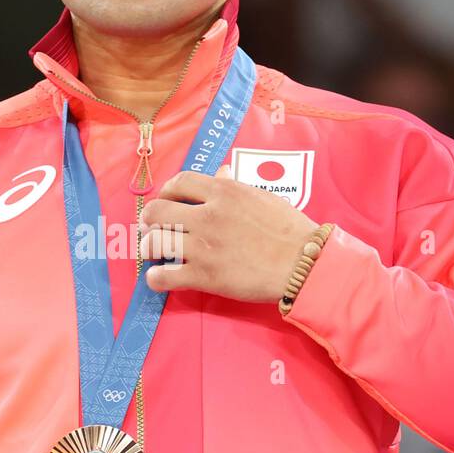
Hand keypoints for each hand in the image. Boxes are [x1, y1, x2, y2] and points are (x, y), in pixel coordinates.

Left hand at [138, 165, 320, 302]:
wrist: (304, 263)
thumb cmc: (289, 229)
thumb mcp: (262, 196)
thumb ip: (235, 186)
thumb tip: (221, 173)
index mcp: (223, 192)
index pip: (178, 182)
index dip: (166, 192)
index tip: (167, 203)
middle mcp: (208, 216)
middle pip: (157, 211)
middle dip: (150, 221)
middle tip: (154, 230)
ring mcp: (203, 247)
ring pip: (154, 243)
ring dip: (149, 249)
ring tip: (156, 255)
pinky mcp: (204, 276)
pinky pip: (162, 277)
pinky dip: (156, 279)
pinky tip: (161, 278)